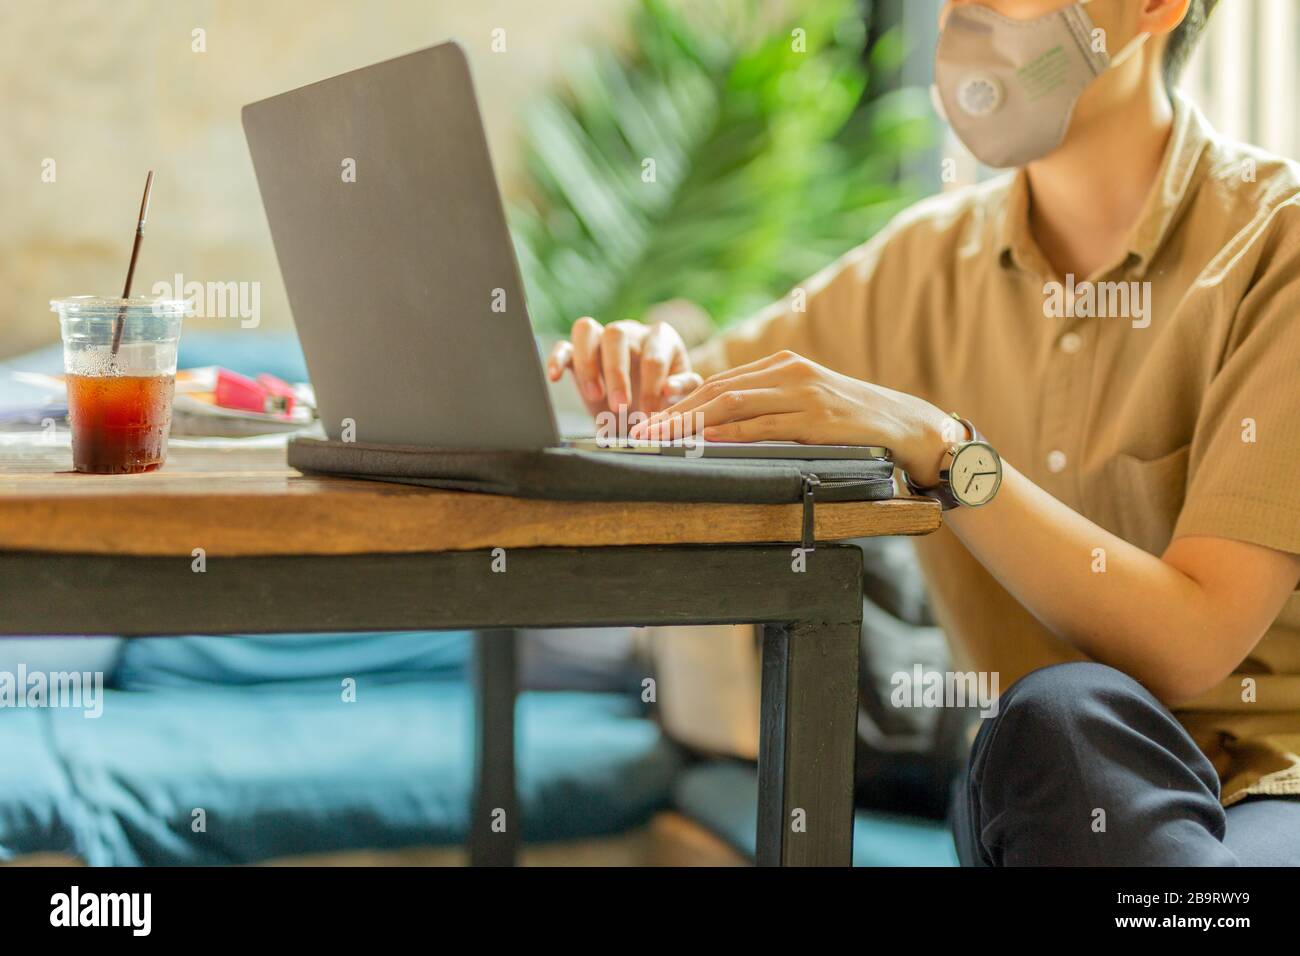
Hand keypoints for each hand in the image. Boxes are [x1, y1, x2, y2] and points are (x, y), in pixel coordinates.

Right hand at [546, 318, 702, 418]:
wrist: (644, 408)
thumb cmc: (666, 397)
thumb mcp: (682, 395)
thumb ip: (682, 388)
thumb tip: (668, 388)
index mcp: (661, 338)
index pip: (653, 356)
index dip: (651, 387)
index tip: (649, 415)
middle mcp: (630, 331)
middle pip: (617, 334)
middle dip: (617, 373)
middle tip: (620, 406)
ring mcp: (602, 339)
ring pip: (586, 329)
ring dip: (587, 363)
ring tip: (594, 396)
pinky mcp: (578, 353)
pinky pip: (563, 345)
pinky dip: (556, 358)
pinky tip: (554, 377)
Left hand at [628, 350, 952, 482]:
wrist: (907, 425)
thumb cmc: (853, 422)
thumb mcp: (805, 407)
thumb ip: (768, 409)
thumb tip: (720, 427)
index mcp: (782, 365)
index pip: (720, 381)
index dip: (680, 400)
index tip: (649, 418)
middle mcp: (789, 371)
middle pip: (718, 389)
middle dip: (674, 411)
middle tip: (640, 431)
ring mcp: (802, 392)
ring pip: (732, 404)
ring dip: (690, 422)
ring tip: (659, 438)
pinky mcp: (816, 418)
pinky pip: (761, 427)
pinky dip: (727, 435)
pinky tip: (702, 443)